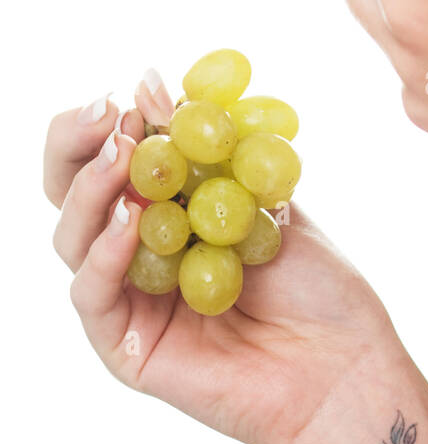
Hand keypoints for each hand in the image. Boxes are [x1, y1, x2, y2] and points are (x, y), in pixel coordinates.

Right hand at [45, 75, 399, 443]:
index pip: (108, 157)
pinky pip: (92, 295)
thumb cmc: (315, 282)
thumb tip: (151, 83)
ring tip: (124, 158)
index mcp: (168, 207)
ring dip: (92, 190)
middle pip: (71, 192)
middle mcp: (138, 249)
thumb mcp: (263, 196)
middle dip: (78, 146)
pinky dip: (103, 252)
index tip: (125, 90)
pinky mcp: (125, 345)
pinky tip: (129, 221)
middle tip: (108, 116)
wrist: (341, 360)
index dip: (103, 124)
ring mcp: (128, 297)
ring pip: (71, 238)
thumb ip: (207, 148)